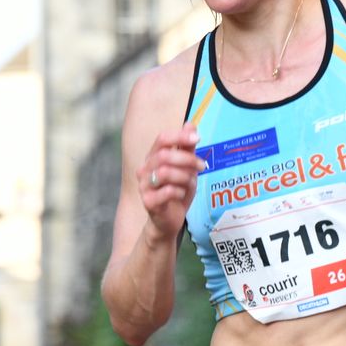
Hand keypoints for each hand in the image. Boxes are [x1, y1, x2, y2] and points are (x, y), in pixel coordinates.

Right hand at [136, 122, 203, 243]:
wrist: (169, 221)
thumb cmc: (177, 193)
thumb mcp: (187, 168)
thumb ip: (187, 148)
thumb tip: (191, 124)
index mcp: (153, 157)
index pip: (162, 139)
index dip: (179, 136)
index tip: (198, 138)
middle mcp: (144, 169)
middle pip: (164, 155)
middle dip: (187, 159)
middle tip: (202, 166)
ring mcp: (144, 185)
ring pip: (165, 172)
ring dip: (184, 176)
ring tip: (190, 183)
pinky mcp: (148, 201)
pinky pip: (167, 191)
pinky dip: (179, 191)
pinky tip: (181, 195)